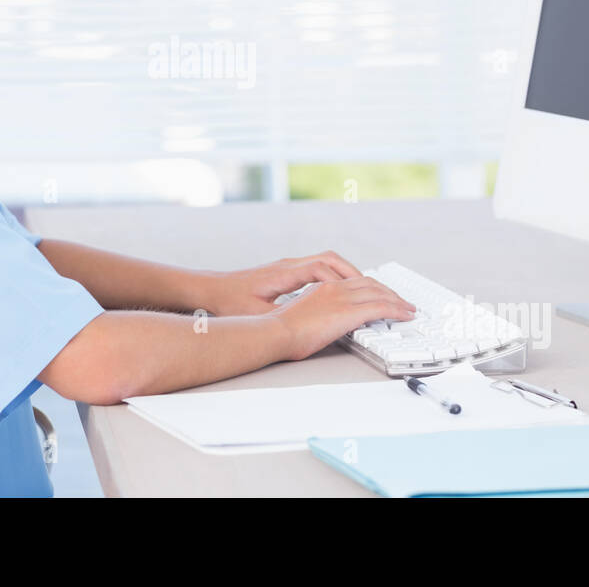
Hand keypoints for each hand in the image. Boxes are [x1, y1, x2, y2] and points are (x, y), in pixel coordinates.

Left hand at [205, 250, 369, 315]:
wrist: (212, 288)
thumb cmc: (230, 299)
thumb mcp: (253, 313)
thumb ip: (276, 318)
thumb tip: (294, 328)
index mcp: (284, 273)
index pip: (321, 269)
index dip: (343, 281)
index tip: (358, 293)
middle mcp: (290, 265)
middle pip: (331, 260)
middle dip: (356, 274)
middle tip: (376, 290)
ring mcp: (290, 266)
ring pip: (328, 260)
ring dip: (348, 272)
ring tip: (367, 288)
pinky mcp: (289, 272)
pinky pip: (321, 266)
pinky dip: (337, 274)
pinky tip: (343, 288)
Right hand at [271, 276, 417, 360]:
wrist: (274, 331)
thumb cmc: (279, 330)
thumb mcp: (300, 315)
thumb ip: (315, 314)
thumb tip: (321, 324)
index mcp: (322, 287)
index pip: (354, 282)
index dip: (372, 288)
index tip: (382, 295)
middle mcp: (334, 288)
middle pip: (371, 284)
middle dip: (389, 292)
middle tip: (401, 301)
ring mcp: (342, 298)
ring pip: (379, 292)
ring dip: (398, 300)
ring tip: (408, 308)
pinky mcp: (348, 311)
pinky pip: (381, 306)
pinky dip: (397, 309)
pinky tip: (405, 315)